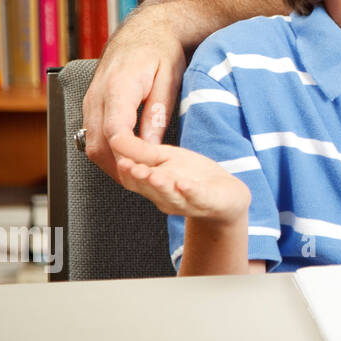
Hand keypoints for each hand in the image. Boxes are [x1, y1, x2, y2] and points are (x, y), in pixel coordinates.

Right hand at [82, 11, 186, 182]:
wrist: (145, 30)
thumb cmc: (160, 51)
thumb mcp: (169, 78)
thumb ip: (158, 112)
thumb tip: (152, 146)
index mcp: (118, 87)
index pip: (115, 131)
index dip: (129, 154)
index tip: (148, 166)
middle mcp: (97, 96)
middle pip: (98, 144)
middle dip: (120, 168)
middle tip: (146, 183)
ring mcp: (90, 101)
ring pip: (91, 145)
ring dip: (112, 165)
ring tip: (139, 178)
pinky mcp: (91, 106)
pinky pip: (92, 137)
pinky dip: (108, 154)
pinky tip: (128, 162)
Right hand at [110, 131, 249, 222]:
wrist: (225, 195)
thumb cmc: (191, 174)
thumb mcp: (166, 157)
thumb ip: (142, 152)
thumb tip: (114, 138)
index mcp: (152, 186)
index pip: (133, 180)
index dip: (125, 171)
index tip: (118, 159)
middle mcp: (165, 197)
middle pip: (149, 188)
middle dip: (139, 177)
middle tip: (131, 167)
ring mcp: (186, 201)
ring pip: (171, 195)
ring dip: (162, 185)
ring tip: (154, 175)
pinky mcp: (209, 202)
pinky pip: (198, 198)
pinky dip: (191, 191)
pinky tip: (184, 184)